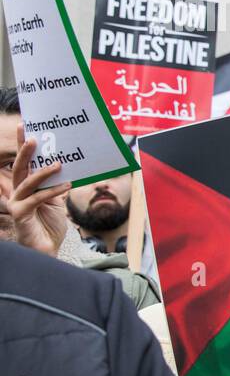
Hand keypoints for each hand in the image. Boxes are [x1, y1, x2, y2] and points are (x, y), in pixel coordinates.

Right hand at [5, 126, 70, 256]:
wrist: (47, 249)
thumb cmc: (49, 225)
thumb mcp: (56, 200)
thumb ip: (58, 184)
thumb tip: (68, 165)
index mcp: (25, 188)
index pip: (24, 164)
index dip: (23, 146)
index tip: (25, 126)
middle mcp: (17, 193)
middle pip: (19, 169)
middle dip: (25, 152)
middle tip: (34, 137)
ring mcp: (16, 204)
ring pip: (28, 182)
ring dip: (44, 172)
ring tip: (59, 163)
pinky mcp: (20, 214)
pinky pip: (38, 199)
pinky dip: (53, 191)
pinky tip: (67, 185)